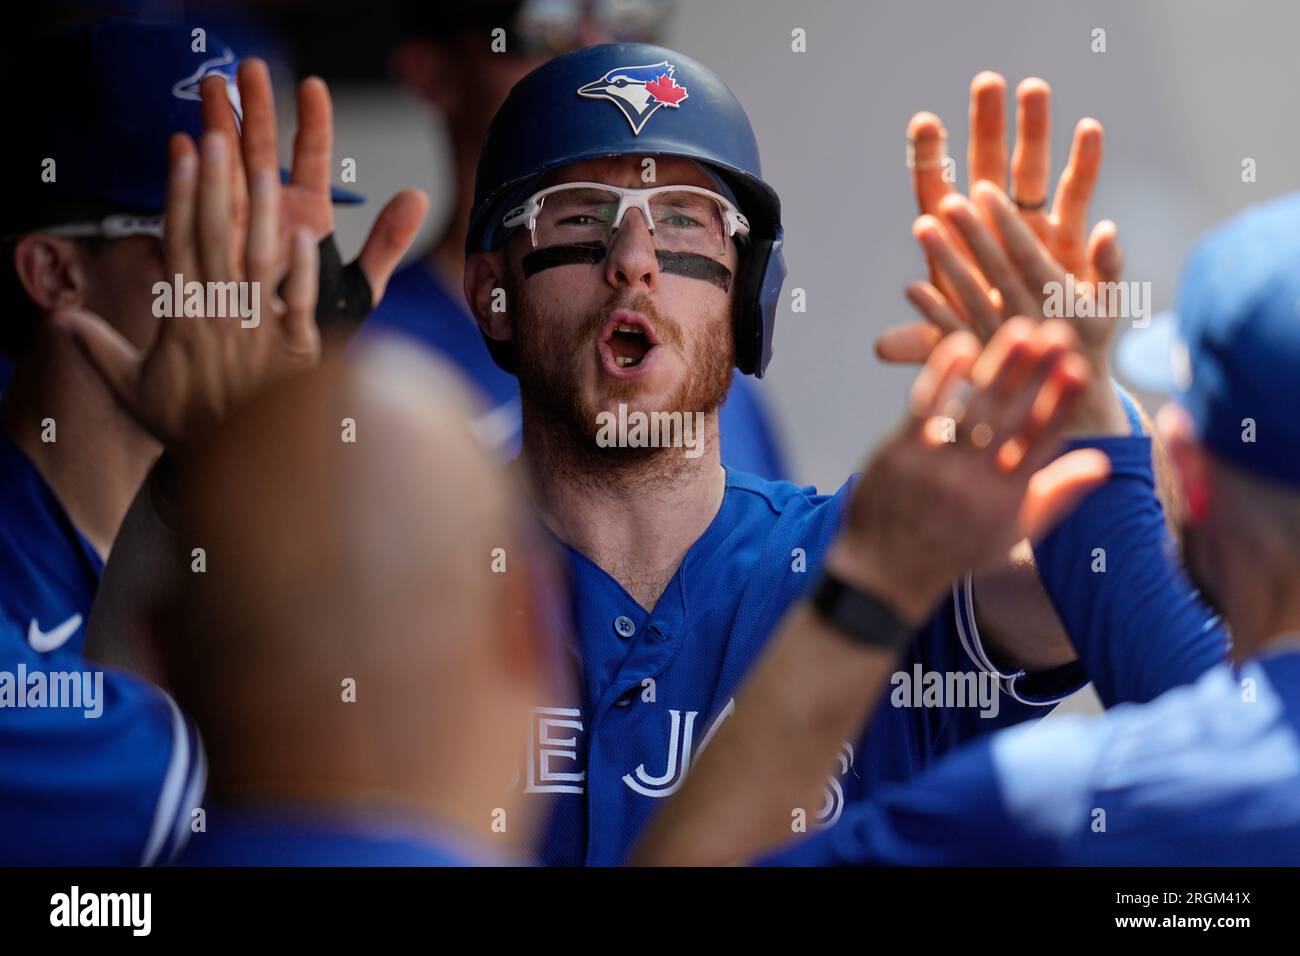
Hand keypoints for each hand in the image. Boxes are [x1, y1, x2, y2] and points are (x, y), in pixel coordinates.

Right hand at [54, 130, 318, 452]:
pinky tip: (304, 233)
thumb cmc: (191, 426)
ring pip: (258, 262)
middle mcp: (220, 315)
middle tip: (215, 134)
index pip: (177, 243)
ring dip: (259, 213)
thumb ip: (99, 348)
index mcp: (183, 317)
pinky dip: (300, 270)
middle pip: (215, 239)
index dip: (178, 194)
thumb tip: (60, 318)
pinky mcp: (297, 350)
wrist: (241, 471)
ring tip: (261, 166)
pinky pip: (298, 304)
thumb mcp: (132, 388)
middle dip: (214, 185)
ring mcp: (259, 330)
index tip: (180, 152)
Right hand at [199, 59, 427, 305]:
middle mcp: (271, 226)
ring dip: (224, 150)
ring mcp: (243, 250)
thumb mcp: (360, 287)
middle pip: (261, 158)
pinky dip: (220, 210)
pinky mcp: (230, 283)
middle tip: (242, 68)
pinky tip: (210, 176)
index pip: (310, 161)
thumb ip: (388, 241)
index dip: (313, 124)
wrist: (283, 385)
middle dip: (252, 112)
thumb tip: (417, 194)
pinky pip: (228, 244)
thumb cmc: (318, 329)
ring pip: (232, 190)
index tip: (312, 85)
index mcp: (304, 220)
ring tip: (214, 105)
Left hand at [829, 320, 1110, 622]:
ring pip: (972, 409)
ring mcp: (933, 469)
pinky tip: (961, 343)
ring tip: (1021, 329)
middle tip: (1058, 331)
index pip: (1038, 444)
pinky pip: (924, 408)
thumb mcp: (1011, 532)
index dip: (1059, 405)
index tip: (1080, 369)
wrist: (883, 574)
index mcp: (1005, 501)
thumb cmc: (955, 548)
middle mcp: (972, 485)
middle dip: (1035, 375)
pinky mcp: (898, 455)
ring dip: (999, 367)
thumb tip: (1103, 462)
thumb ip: (1056, 494)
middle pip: (1009, 420)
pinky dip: (943, 375)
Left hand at [879, 72, 1106, 362]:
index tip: (923, 121)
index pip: (937, 191)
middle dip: (987, 125)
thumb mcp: (951, 345)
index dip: (929, 159)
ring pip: (1033, 169)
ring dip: (1036, 129)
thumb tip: (880, 349)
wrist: (1032, 358)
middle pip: (986, 166)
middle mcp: (990, 227)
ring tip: (1036, 88)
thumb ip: (922, 339)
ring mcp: (1030, 227)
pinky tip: (1090, 129)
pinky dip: (1085, 163)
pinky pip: (1077, 195)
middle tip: (987, 82)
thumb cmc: (981, 344)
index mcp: (955, 245)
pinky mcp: (1066, 238)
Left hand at [909, 181, 1128, 434]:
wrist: (1071, 407)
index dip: (1005, 223)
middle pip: (994, 270)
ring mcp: (1001, 341)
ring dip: (945, 263)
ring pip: (969, 296)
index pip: (1027, 253)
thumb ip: (1109, 266)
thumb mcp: (1109, 306)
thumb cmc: (1090, 340)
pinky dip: (932, 314)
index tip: (982, 190)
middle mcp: (1029, 318)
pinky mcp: (981, 360)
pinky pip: (954, 334)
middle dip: (971, 234)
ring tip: (920, 226)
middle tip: (947, 200)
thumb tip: (1106, 228)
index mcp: (1060, 300)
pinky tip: (910, 287)